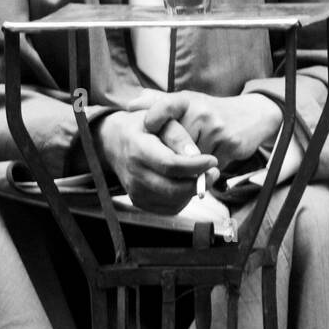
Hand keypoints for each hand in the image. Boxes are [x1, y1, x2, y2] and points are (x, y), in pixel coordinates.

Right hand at [93, 110, 218, 214]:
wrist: (115, 142)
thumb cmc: (142, 127)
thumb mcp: (159, 120)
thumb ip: (178, 135)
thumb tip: (196, 155)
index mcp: (137, 149)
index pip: (170, 164)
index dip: (195, 165)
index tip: (212, 160)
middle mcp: (134, 174)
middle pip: (172, 189)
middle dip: (198, 183)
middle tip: (214, 172)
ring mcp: (135, 191)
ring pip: (173, 201)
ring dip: (192, 190)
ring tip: (201, 174)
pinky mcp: (140, 202)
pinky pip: (169, 207)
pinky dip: (183, 198)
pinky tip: (186, 183)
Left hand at [130, 91, 284, 169]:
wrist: (251, 115)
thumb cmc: (211, 112)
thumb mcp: (187, 102)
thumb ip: (158, 103)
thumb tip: (131, 105)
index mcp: (187, 100)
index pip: (164, 105)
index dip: (153, 116)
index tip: (147, 127)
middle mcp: (200, 111)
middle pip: (175, 144)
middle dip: (174, 153)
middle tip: (173, 156)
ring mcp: (216, 127)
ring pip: (192, 159)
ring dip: (192, 165)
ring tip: (198, 156)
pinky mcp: (230, 143)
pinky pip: (210, 166)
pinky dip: (208, 169)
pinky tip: (213, 160)